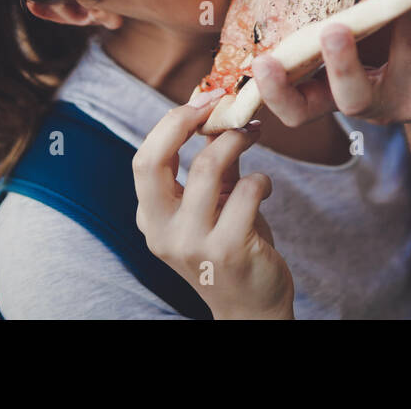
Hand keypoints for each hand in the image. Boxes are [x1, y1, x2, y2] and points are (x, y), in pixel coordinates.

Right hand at [132, 98, 293, 318]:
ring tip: (253, 134)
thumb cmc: (231, 246)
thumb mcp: (212, 206)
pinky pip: (247, 191)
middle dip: (185, 121)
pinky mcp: (229, 250)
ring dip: (236, 140)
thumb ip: (213, 166)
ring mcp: (193, 244)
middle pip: (153, 161)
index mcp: (152, 218)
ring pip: (206, 167)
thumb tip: (221, 113)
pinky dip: (262, 179)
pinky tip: (266, 186)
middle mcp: (162, 232)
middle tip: (220, 105)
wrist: (252, 309)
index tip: (204, 102)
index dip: (172, 123)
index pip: (144, 159)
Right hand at [252, 0, 410, 132]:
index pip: (298, 112)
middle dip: (343, 63)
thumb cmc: (386, 65)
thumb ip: (328, 33)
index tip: (261, 63)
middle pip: (354, 97)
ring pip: (409, 48)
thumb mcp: (353, 58)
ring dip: (404, 8)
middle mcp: (375, 106)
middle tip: (332, 30)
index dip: (277, 93)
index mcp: (338, 100)